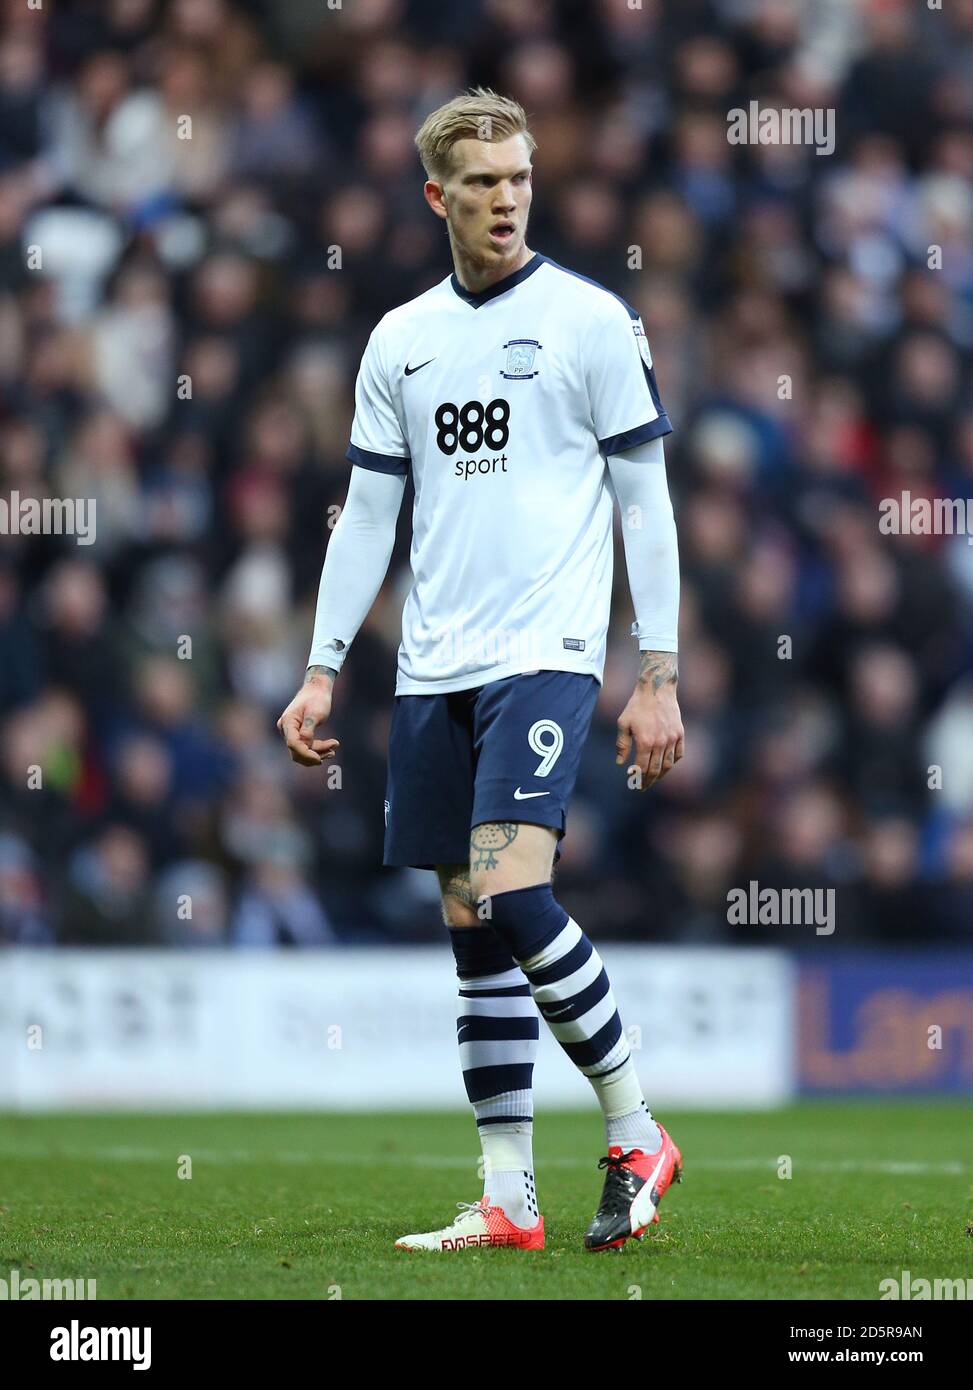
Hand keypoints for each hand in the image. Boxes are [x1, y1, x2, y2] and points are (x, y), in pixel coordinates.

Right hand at [276, 671, 339, 766]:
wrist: (316, 689)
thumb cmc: (317, 698)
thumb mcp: (315, 713)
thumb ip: (308, 730)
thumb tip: (305, 745)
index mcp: (288, 722)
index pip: (293, 744)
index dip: (306, 754)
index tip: (320, 759)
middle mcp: (285, 728)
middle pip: (296, 751)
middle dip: (314, 754)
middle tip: (332, 751)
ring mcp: (290, 732)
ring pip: (301, 751)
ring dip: (318, 753)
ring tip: (333, 748)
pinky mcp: (296, 734)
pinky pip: (305, 746)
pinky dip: (317, 749)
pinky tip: (330, 747)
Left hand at [615, 651, 683, 790]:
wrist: (656, 689)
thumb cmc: (636, 706)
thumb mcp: (623, 723)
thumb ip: (622, 745)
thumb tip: (620, 763)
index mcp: (645, 741)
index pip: (642, 768)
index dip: (637, 777)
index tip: (632, 780)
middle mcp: (661, 743)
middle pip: (656, 770)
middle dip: (648, 781)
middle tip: (642, 786)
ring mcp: (672, 739)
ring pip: (668, 765)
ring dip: (660, 775)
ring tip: (653, 779)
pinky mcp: (680, 734)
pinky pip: (679, 754)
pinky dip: (673, 762)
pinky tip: (666, 765)